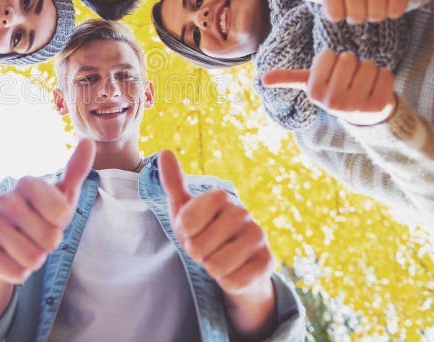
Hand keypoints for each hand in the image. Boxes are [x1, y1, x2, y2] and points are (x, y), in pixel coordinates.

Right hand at [0, 140, 94, 284]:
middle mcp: (4, 199)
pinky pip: (15, 273)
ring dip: (36, 259)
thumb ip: (76, 171)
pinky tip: (13, 259)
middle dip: (50, 243)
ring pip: (32, 258)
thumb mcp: (62, 195)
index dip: (62, 222)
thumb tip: (89, 142)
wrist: (8, 242)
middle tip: (39, 234)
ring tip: (27, 246)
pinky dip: (20, 273)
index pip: (62, 213)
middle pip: (49, 239)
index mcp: (27, 183)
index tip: (53, 216)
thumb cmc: (42, 214)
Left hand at [158, 150, 273, 297]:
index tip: (192, 231)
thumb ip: (173, 183)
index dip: (184, 234)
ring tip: (219, 259)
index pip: (186, 223)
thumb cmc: (204, 232)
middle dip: (198, 254)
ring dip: (213, 269)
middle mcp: (243, 212)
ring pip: (217, 266)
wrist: (233, 262)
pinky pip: (234, 282)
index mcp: (221, 197)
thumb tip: (165, 152)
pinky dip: (228, 282)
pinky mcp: (268, 262)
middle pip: (199, 247)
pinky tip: (235, 271)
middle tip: (207, 248)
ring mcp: (259, 236)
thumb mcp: (184, 211)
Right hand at [262, 50, 396, 125]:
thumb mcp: (312, 85)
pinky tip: (377, 88)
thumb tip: (263, 78)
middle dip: (352, 63)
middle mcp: (333, 103)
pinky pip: (385, 74)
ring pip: (368, 65)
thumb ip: (289, 78)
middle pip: (349, 58)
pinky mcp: (379, 106)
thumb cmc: (335, 91)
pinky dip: (383, 77)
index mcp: (315, 93)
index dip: (334, 59)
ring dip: (369, 69)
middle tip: (350, 78)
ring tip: (363, 83)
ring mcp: (357, 106)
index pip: (329, 55)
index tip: (333, 73)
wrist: (364, 116)